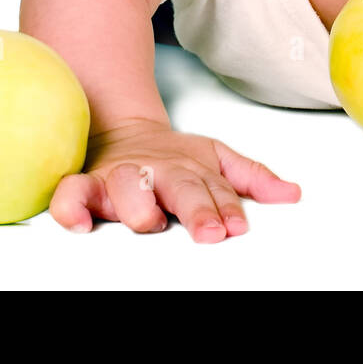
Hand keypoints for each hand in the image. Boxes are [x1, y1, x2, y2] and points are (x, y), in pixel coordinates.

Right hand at [49, 117, 300, 241]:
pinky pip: (70, 194)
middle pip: (178, 187)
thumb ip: (251, 178)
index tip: (236, 227)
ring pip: (126, 186)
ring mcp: (120, 177)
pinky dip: (71, 207)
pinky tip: (80, 224)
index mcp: (189, 168)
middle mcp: (156, 171)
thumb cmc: (173, 158)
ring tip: (149, 221)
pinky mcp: (86, 186)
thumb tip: (292, 194)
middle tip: (211, 232)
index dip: (225, 208)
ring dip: (138, 204)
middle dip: (196, 209)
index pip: (212, 189)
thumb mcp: (215, 160)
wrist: (123, 131)